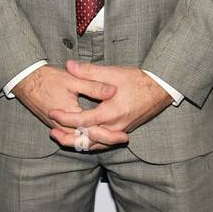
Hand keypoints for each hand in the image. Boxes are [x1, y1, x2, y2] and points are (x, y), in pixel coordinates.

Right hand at [15, 64, 115, 137]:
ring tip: (114, 138)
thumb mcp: (72, 80)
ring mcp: (59, 128)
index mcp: (71, 115)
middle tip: (123, 139)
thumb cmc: (48, 79)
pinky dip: (85, 138)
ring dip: (97, 141)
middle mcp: (64, 126)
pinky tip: (95, 133)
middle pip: (88, 141)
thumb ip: (93, 86)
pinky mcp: (56, 126)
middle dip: (106, 141)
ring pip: (80, 141)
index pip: (93, 130)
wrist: (26, 82)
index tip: (124, 135)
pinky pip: (73, 137)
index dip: (110, 133)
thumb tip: (112, 91)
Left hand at [46, 62, 171, 151]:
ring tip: (62, 137)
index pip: (83, 121)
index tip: (52, 113)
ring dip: (78, 143)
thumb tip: (70, 66)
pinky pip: (104, 143)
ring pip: (96, 145)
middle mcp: (115, 126)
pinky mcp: (123, 130)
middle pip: (87, 140)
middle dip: (67, 138)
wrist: (160, 89)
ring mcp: (120, 130)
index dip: (65, 118)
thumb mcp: (113, 73)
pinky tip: (82, 137)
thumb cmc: (138, 80)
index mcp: (111, 112)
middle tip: (52, 132)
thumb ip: (89, 71)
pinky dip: (91, 143)